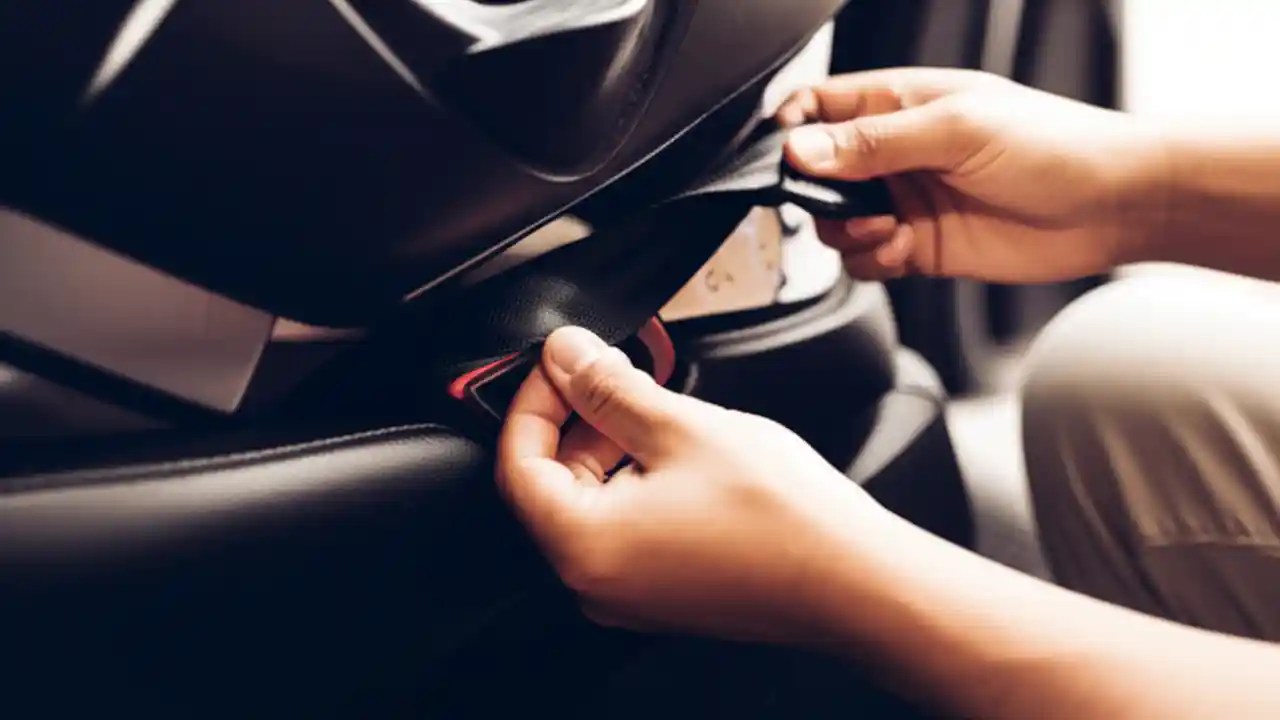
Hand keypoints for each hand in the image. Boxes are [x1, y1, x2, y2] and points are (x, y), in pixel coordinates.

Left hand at [496, 327, 887, 642]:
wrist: (856, 579)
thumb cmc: (784, 518)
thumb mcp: (682, 427)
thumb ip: (608, 387)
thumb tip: (565, 355)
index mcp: (583, 546)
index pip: (518, 461)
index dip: (533, 399)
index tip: (560, 362)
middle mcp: (595, 582)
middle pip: (550, 483)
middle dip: (575, 419)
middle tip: (613, 372)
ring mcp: (629, 594)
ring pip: (588, 503)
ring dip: (608, 446)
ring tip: (655, 405)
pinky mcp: (661, 592)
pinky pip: (622, 528)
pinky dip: (633, 481)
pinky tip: (674, 449)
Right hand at [779, 68, 1167, 282]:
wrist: (1114, 207)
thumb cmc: (1056, 146)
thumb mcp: (957, 129)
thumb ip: (874, 142)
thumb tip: (802, 149)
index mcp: (901, 104)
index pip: (819, 107)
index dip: (792, 129)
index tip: (787, 158)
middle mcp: (896, 152)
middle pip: (817, 172)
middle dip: (817, 194)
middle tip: (844, 203)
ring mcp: (908, 200)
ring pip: (836, 221)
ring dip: (846, 232)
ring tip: (887, 230)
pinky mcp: (921, 247)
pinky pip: (867, 258)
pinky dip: (872, 260)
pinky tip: (904, 250)